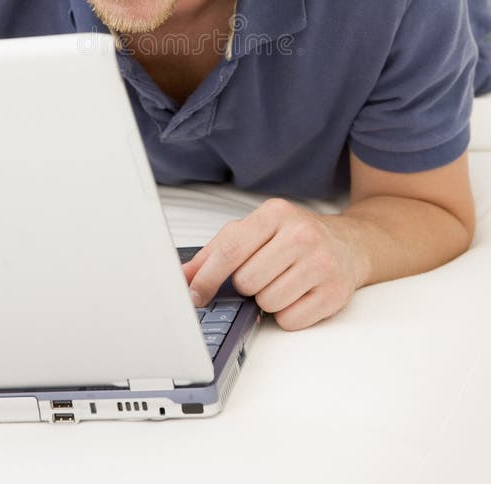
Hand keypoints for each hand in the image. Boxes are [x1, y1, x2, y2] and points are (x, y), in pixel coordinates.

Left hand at [182, 198, 362, 330]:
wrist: (349, 244)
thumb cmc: (294, 237)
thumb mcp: (256, 230)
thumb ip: (217, 250)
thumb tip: (184, 276)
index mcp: (275, 213)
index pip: (230, 250)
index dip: (207, 277)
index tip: (194, 295)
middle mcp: (301, 234)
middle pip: (247, 281)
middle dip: (247, 285)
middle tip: (263, 273)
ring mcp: (321, 263)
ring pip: (267, 303)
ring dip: (267, 300)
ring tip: (283, 281)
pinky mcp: (334, 292)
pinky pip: (290, 320)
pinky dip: (287, 314)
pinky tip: (298, 295)